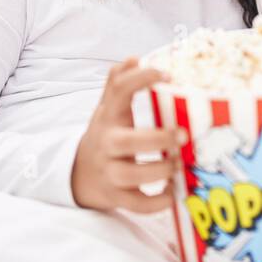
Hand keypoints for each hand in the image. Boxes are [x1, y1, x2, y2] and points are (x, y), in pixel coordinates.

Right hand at [71, 59, 182, 213]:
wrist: (78, 175)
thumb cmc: (104, 136)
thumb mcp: (107, 109)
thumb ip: (117, 84)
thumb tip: (133, 58)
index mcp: (108, 117)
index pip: (118, 90)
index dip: (140, 78)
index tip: (166, 74)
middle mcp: (106, 144)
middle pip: (127, 142)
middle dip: (158, 138)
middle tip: (183, 135)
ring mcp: (109, 172)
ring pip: (132, 175)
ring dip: (160, 170)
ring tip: (178, 164)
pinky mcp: (115, 197)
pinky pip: (136, 204)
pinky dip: (157, 202)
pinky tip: (172, 193)